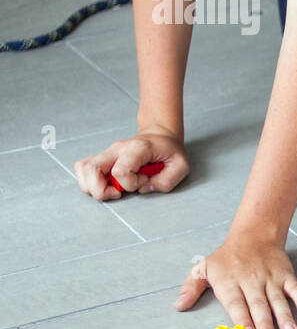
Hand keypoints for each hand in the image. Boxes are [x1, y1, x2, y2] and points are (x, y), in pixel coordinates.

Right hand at [73, 127, 187, 199]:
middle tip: (118, 193)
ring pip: (83, 169)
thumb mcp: (181, 166)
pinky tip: (105, 184)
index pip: (120, 171)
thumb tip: (142, 188)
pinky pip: (83, 168)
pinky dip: (88, 181)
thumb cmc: (170, 151)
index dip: (130, 184)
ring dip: (92, 186)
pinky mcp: (102, 157)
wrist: (160, 135)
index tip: (143, 181)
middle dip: (100, 190)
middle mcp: (117, 149)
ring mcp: (107, 152)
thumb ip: (167, 181)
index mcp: (137, 149)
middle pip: (92, 169)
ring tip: (111, 189)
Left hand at [174, 230, 296, 328]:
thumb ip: (191, 288)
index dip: (243, 319)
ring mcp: (270, 278)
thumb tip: (179, 305)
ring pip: (278, 299)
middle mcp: (251, 281)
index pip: (236, 303)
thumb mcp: (203, 268)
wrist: (254, 234)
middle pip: (259, 304)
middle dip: (265, 322)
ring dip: (285, 316)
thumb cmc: (227, 256)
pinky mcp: (285, 275)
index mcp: (229, 282)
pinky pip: (296, 289)